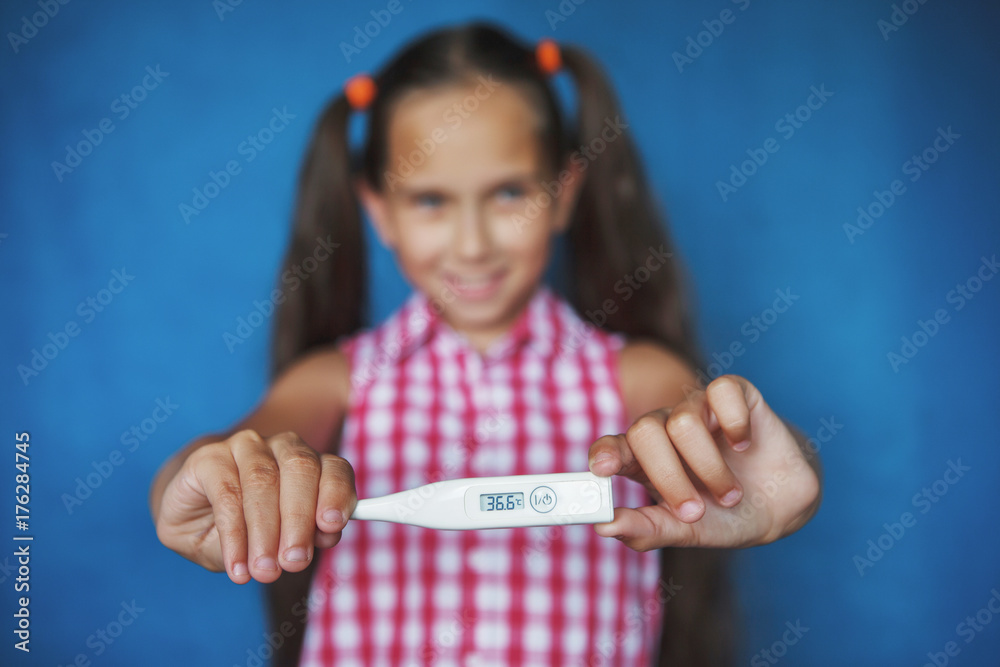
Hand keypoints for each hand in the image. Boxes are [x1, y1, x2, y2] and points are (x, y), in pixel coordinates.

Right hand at [154, 430, 356, 582]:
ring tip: (264, 571)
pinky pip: (226, 495)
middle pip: (300, 470)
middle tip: (293, 562)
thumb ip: (308, 534)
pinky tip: (237, 566)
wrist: (191, 516)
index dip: (336, 495)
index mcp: (310, 462)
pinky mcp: (209, 457)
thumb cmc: (247, 528)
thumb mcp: (280, 539)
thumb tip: (328, 535)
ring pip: (263, 481)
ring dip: (266, 531)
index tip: (332, 526)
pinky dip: (234, 536)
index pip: (335, 469)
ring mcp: (245, 447)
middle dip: (299, 520)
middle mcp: (282, 446)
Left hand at [588, 375, 819, 550]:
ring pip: (684, 421)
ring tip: (732, 495)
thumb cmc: (725, 515)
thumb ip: (647, 529)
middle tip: (694, 512)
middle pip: (644, 431)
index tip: (604, 470)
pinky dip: (735, 423)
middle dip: (668, 476)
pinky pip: (722, 391)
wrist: (783, 505)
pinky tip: (745, 445)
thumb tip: (603, 527)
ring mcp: (699, 408)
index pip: (612, 446)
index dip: (605, 453)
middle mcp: (666, 429)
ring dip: (710, 467)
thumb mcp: (686, 531)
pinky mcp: (733, 393)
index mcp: (644, 461)